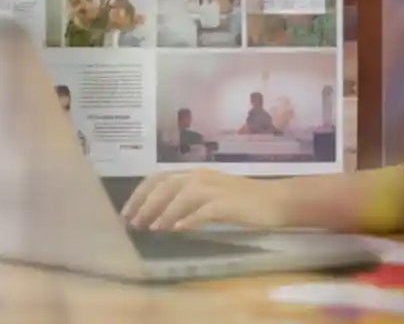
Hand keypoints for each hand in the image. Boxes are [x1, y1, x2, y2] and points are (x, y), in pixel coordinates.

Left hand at [120, 169, 291, 230]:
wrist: (276, 201)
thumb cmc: (243, 201)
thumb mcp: (210, 198)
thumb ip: (188, 203)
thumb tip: (162, 218)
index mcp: (194, 174)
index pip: (158, 178)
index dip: (140, 194)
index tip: (127, 212)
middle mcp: (200, 177)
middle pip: (165, 186)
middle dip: (146, 204)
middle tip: (133, 223)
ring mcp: (214, 189)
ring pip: (181, 197)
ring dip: (163, 213)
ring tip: (151, 229)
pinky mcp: (227, 204)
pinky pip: (203, 211)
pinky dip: (189, 220)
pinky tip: (178, 230)